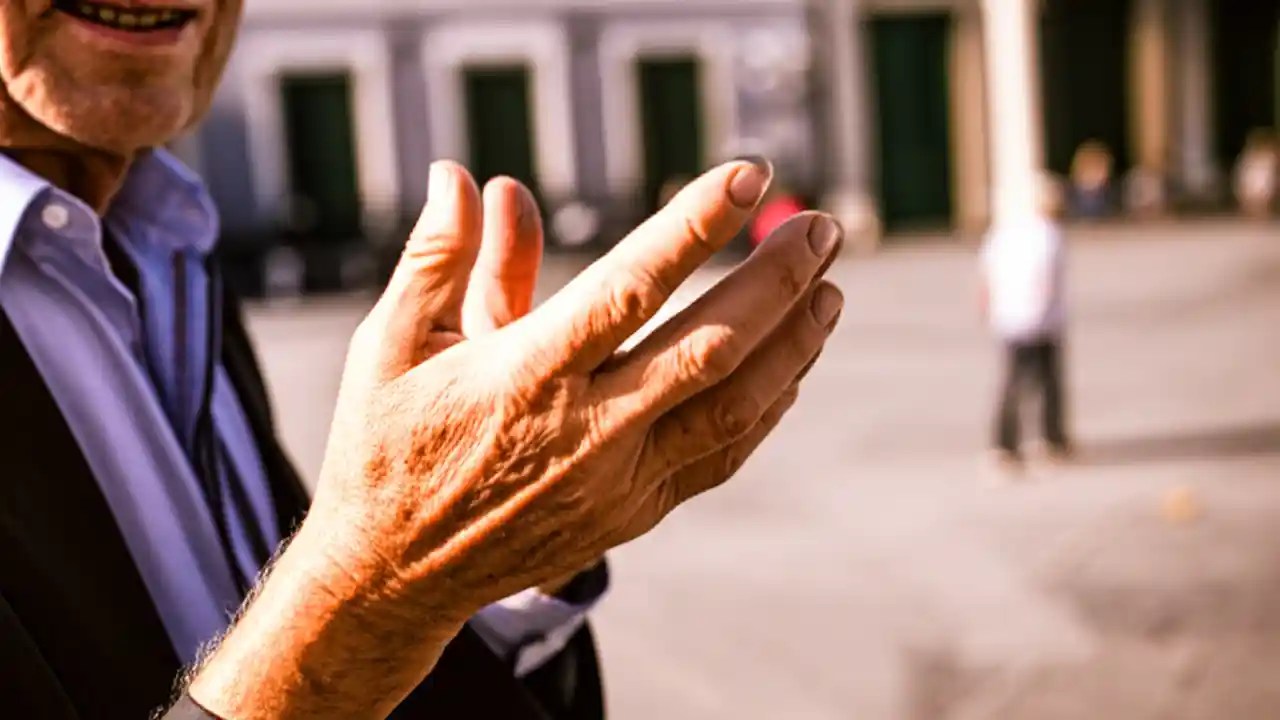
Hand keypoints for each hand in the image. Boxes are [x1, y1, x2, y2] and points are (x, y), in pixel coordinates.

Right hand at [190, 158, 843, 718]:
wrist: (392, 575)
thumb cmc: (388, 445)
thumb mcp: (391, 342)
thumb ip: (440, 257)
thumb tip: (472, 178)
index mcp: (524, 374)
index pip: (631, 286)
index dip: (696, 227)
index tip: (749, 177)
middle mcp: (584, 429)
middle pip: (710, 346)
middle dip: (778, 281)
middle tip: (825, 229)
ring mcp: (617, 480)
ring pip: (734, 408)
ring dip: (793, 346)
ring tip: (830, 291)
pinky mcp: (632, 513)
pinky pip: (718, 457)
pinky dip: (764, 409)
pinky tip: (790, 370)